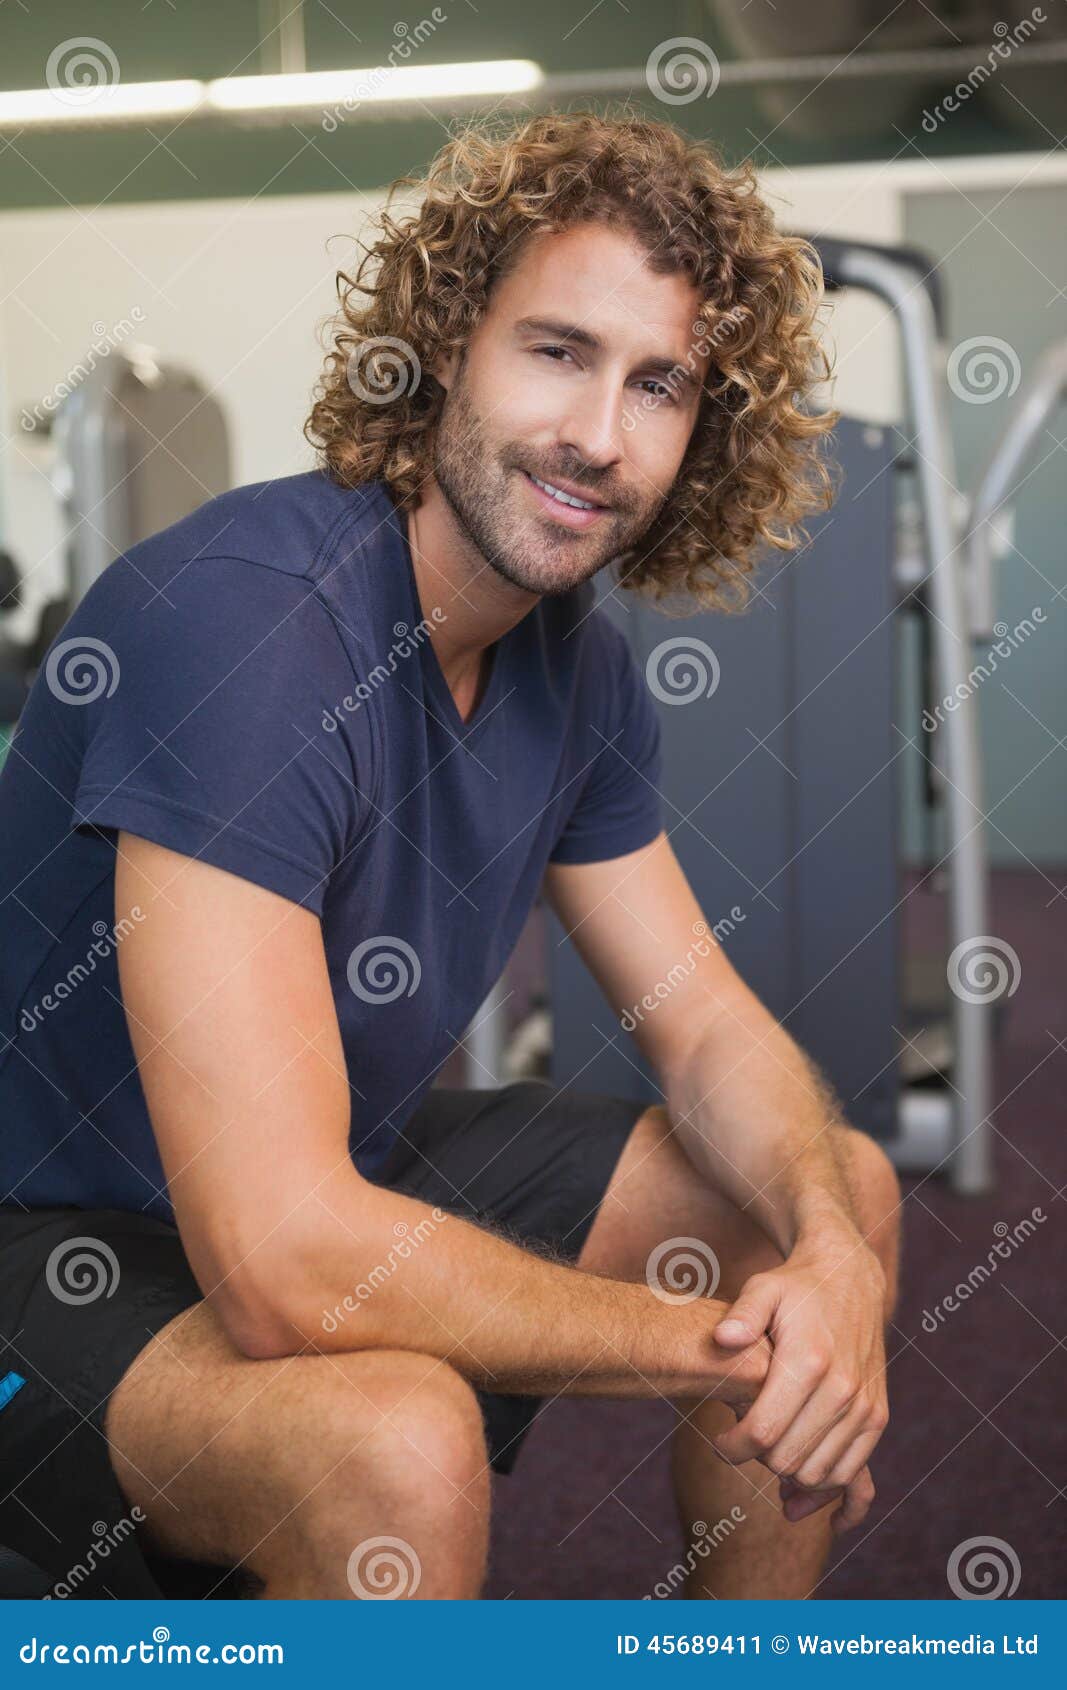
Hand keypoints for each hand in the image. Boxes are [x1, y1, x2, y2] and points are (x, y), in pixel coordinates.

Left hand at [709, 1227, 889, 1531]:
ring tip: (764, 1457)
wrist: (850, 1279)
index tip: (718, 1443)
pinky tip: (801, 1501)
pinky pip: (853, 1473)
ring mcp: (865, 1406)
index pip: (763, 1432)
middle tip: (741, 1442)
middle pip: (789, 1461)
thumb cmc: (796, 1288)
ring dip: (789, 1478)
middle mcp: (843, 1389)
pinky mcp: (878, 1416)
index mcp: (809, 1361)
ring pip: (820, 1475)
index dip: (733, 1447)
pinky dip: (828, 1492)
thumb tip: (723, 1339)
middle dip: (757, 1460)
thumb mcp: (762, 1288)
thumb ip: (741, 1314)